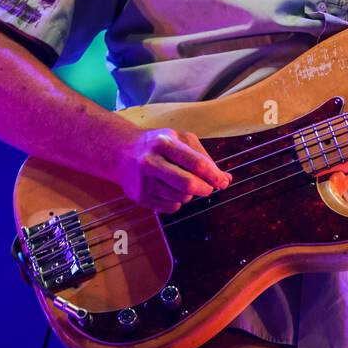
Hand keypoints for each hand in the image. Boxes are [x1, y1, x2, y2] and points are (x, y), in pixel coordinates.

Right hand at [115, 128, 231, 212]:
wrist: (122, 152)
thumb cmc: (158, 145)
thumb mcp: (180, 140)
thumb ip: (204, 158)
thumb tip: (225, 179)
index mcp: (165, 143)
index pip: (197, 163)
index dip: (214, 175)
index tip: (222, 181)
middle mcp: (151, 162)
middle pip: (188, 185)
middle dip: (205, 189)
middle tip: (208, 187)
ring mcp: (143, 181)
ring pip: (181, 198)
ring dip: (190, 194)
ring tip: (182, 183)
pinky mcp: (139, 197)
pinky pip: (171, 207)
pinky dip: (177, 202)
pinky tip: (169, 189)